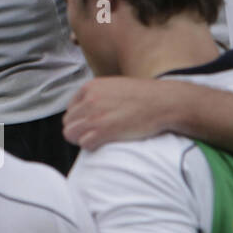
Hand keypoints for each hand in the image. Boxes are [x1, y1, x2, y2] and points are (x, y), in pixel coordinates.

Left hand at [62, 76, 177, 149]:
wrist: (164, 102)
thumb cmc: (143, 96)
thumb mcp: (114, 86)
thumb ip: (97, 94)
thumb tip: (85, 109)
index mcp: (89, 87)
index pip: (70, 109)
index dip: (80, 119)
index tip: (92, 124)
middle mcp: (89, 100)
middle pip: (68, 122)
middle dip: (79, 130)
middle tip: (94, 134)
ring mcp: (95, 115)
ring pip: (71, 134)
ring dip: (82, 139)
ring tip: (97, 139)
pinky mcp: (104, 130)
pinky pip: (84, 143)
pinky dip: (91, 146)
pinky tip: (102, 143)